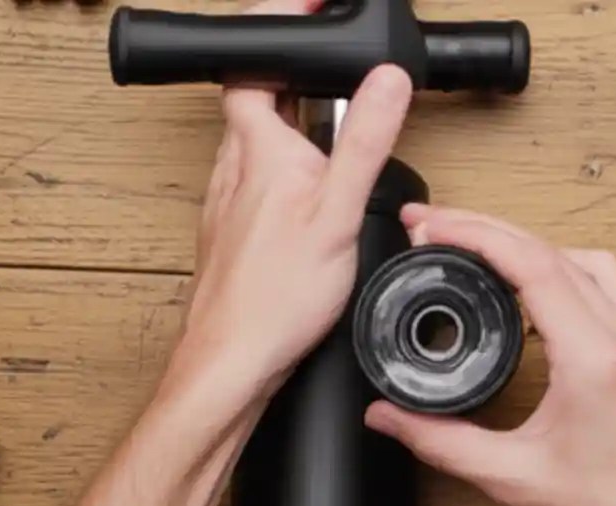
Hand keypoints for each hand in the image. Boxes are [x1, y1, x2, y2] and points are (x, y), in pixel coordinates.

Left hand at [163, 0, 412, 407]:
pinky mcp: (232, 231)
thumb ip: (363, 143)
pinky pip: (253, 179)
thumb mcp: (339, 214)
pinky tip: (307, 194)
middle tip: (330, 67)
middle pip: (255, 97)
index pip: (249, 64)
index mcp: (258, 149)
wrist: (233, 360)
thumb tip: (386, 81)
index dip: (272, 31)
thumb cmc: (275, 297)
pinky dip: (282, 166)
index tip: (307, 9)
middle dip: (291, 76)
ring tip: (327, 124)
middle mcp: (233, 167)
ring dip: (287, 121)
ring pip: (254, 140)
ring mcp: (228, 200)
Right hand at [365, 206, 615, 505]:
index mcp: (593, 357)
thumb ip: (439, 441)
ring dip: (525, 243)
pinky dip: (560, 265)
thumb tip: (386, 414)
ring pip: (581, 258)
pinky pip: (604, 280)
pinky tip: (530, 283)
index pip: (531, 265)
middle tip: (433, 227)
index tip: (432, 227)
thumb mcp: (509, 476)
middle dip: (486, 230)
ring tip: (474, 246)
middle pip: (551, 250)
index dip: (475, 235)